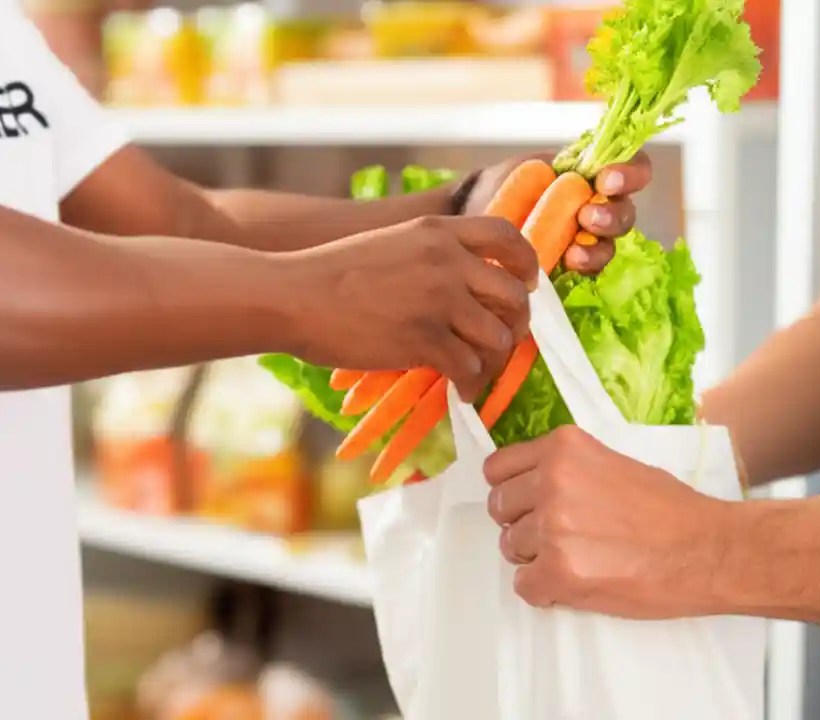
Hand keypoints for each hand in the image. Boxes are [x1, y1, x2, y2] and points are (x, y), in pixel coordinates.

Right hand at [289, 215, 537, 400]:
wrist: (293, 296)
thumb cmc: (331, 275)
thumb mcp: (390, 244)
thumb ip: (431, 254)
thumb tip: (463, 285)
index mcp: (438, 231)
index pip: (507, 237)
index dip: (526, 264)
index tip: (524, 284)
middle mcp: (446, 261)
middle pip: (513, 294)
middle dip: (516, 324)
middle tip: (501, 342)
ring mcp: (438, 300)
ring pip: (498, 336)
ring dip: (494, 361)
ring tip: (477, 373)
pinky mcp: (424, 339)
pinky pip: (471, 368)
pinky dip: (472, 386)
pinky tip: (461, 392)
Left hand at [464, 152, 653, 274]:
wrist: (481, 218)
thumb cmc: (506, 187)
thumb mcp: (521, 169)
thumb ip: (543, 168)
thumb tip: (551, 174)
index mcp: (594, 174)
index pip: (632, 167)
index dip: (630, 173)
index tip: (606, 181)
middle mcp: (600, 205)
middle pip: (625, 211)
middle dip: (612, 215)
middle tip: (587, 217)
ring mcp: (590, 237)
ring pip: (612, 242)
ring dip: (600, 244)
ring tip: (576, 249)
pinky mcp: (577, 263)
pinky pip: (593, 265)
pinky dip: (585, 264)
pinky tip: (569, 262)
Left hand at [483, 426, 729, 618]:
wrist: (708, 549)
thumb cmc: (670, 509)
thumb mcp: (612, 462)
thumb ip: (568, 469)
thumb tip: (532, 486)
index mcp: (562, 448)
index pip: (497, 469)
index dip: (510, 490)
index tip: (524, 503)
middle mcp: (551, 481)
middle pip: (499, 508)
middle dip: (521, 525)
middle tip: (558, 537)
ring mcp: (553, 527)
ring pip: (510, 548)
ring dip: (535, 558)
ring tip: (579, 559)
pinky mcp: (559, 571)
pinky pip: (524, 586)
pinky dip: (545, 591)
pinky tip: (577, 583)